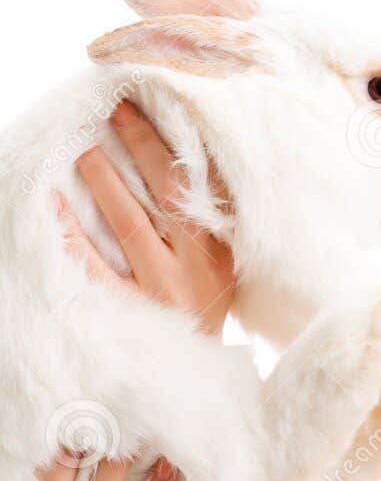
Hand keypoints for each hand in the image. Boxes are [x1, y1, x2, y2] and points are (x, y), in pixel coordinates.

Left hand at [57, 99, 235, 335]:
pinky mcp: (136, 309)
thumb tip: (188, 162)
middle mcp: (198, 264)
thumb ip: (213, 224)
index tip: (157, 110)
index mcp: (224, 248)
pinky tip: (56, 205)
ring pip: (133, 224)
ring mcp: (165, 287)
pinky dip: (74, 236)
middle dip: (144, 147)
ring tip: (87, 152)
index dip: (182, 145)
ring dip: (107, 182)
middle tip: (117, 113)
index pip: (207, 186)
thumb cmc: (205, 307)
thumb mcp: (224, 265)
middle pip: (170, 194)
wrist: (197, 370)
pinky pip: (99, 268)